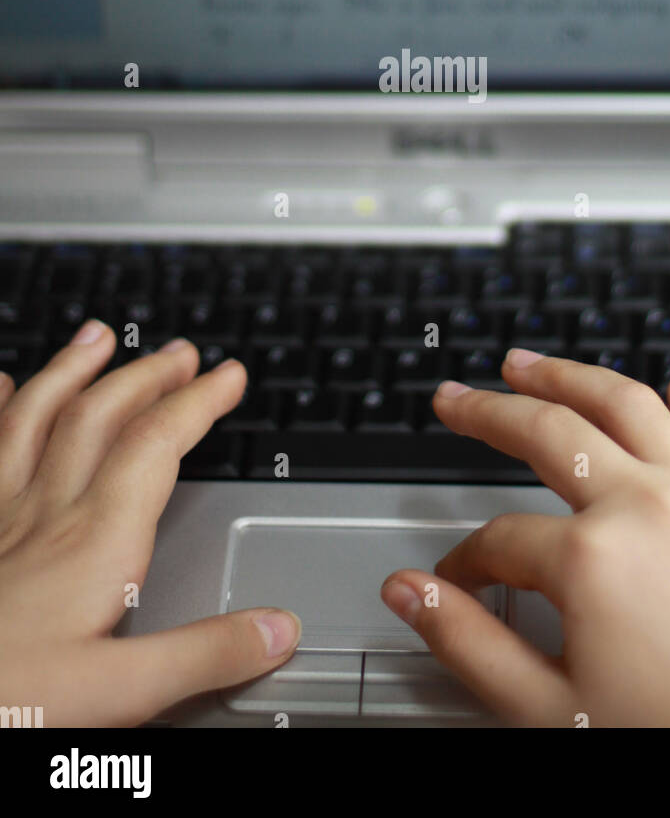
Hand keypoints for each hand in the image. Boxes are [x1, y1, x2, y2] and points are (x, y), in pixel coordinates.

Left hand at [0, 321, 300, 725]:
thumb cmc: (8, 700)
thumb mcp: (120, 693)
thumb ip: (202, 654)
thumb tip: (275, 628)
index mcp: (95, 543)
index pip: (156, 445)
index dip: (198, 402)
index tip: (229, 376)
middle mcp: (45, 514)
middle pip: (100, 417)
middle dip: (147, 376)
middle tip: (182, 353)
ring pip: (35, 419)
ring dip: (71, 371)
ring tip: (95, 337)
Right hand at [382, 352, 669, 726]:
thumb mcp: (550, 713)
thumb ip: (469, 644)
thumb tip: (408, 593)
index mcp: (592, 557)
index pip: (498, 539)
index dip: (464, 561)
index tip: (454, 581)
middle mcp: (646, 508)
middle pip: (551, 432)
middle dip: (491, 411)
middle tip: (456, 397)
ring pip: (629, 407)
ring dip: (572, 375)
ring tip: (531, 364)